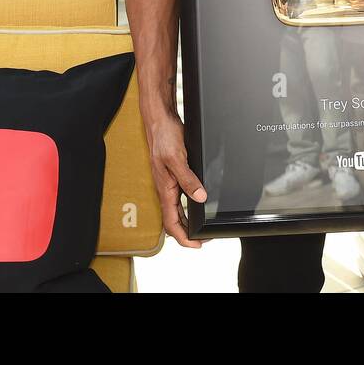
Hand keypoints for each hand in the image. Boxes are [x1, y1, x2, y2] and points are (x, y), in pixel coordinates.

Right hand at [143, 105, 207, 247]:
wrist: (160, 119)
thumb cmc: (163, 137)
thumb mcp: (177, 158)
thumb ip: (188, 179)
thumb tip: (200, 198)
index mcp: (165, 189)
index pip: (172, 223)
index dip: (184, 238)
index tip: (197, 245)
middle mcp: (166, 188)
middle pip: (174, 220)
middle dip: (187, 233)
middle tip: (203, 238)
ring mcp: (169, 182)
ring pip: (176, 209)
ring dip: (188, 221)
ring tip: (201, 226)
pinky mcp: (173, 173)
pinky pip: (179, 196)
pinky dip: (188, 205)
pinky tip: (196, 202)